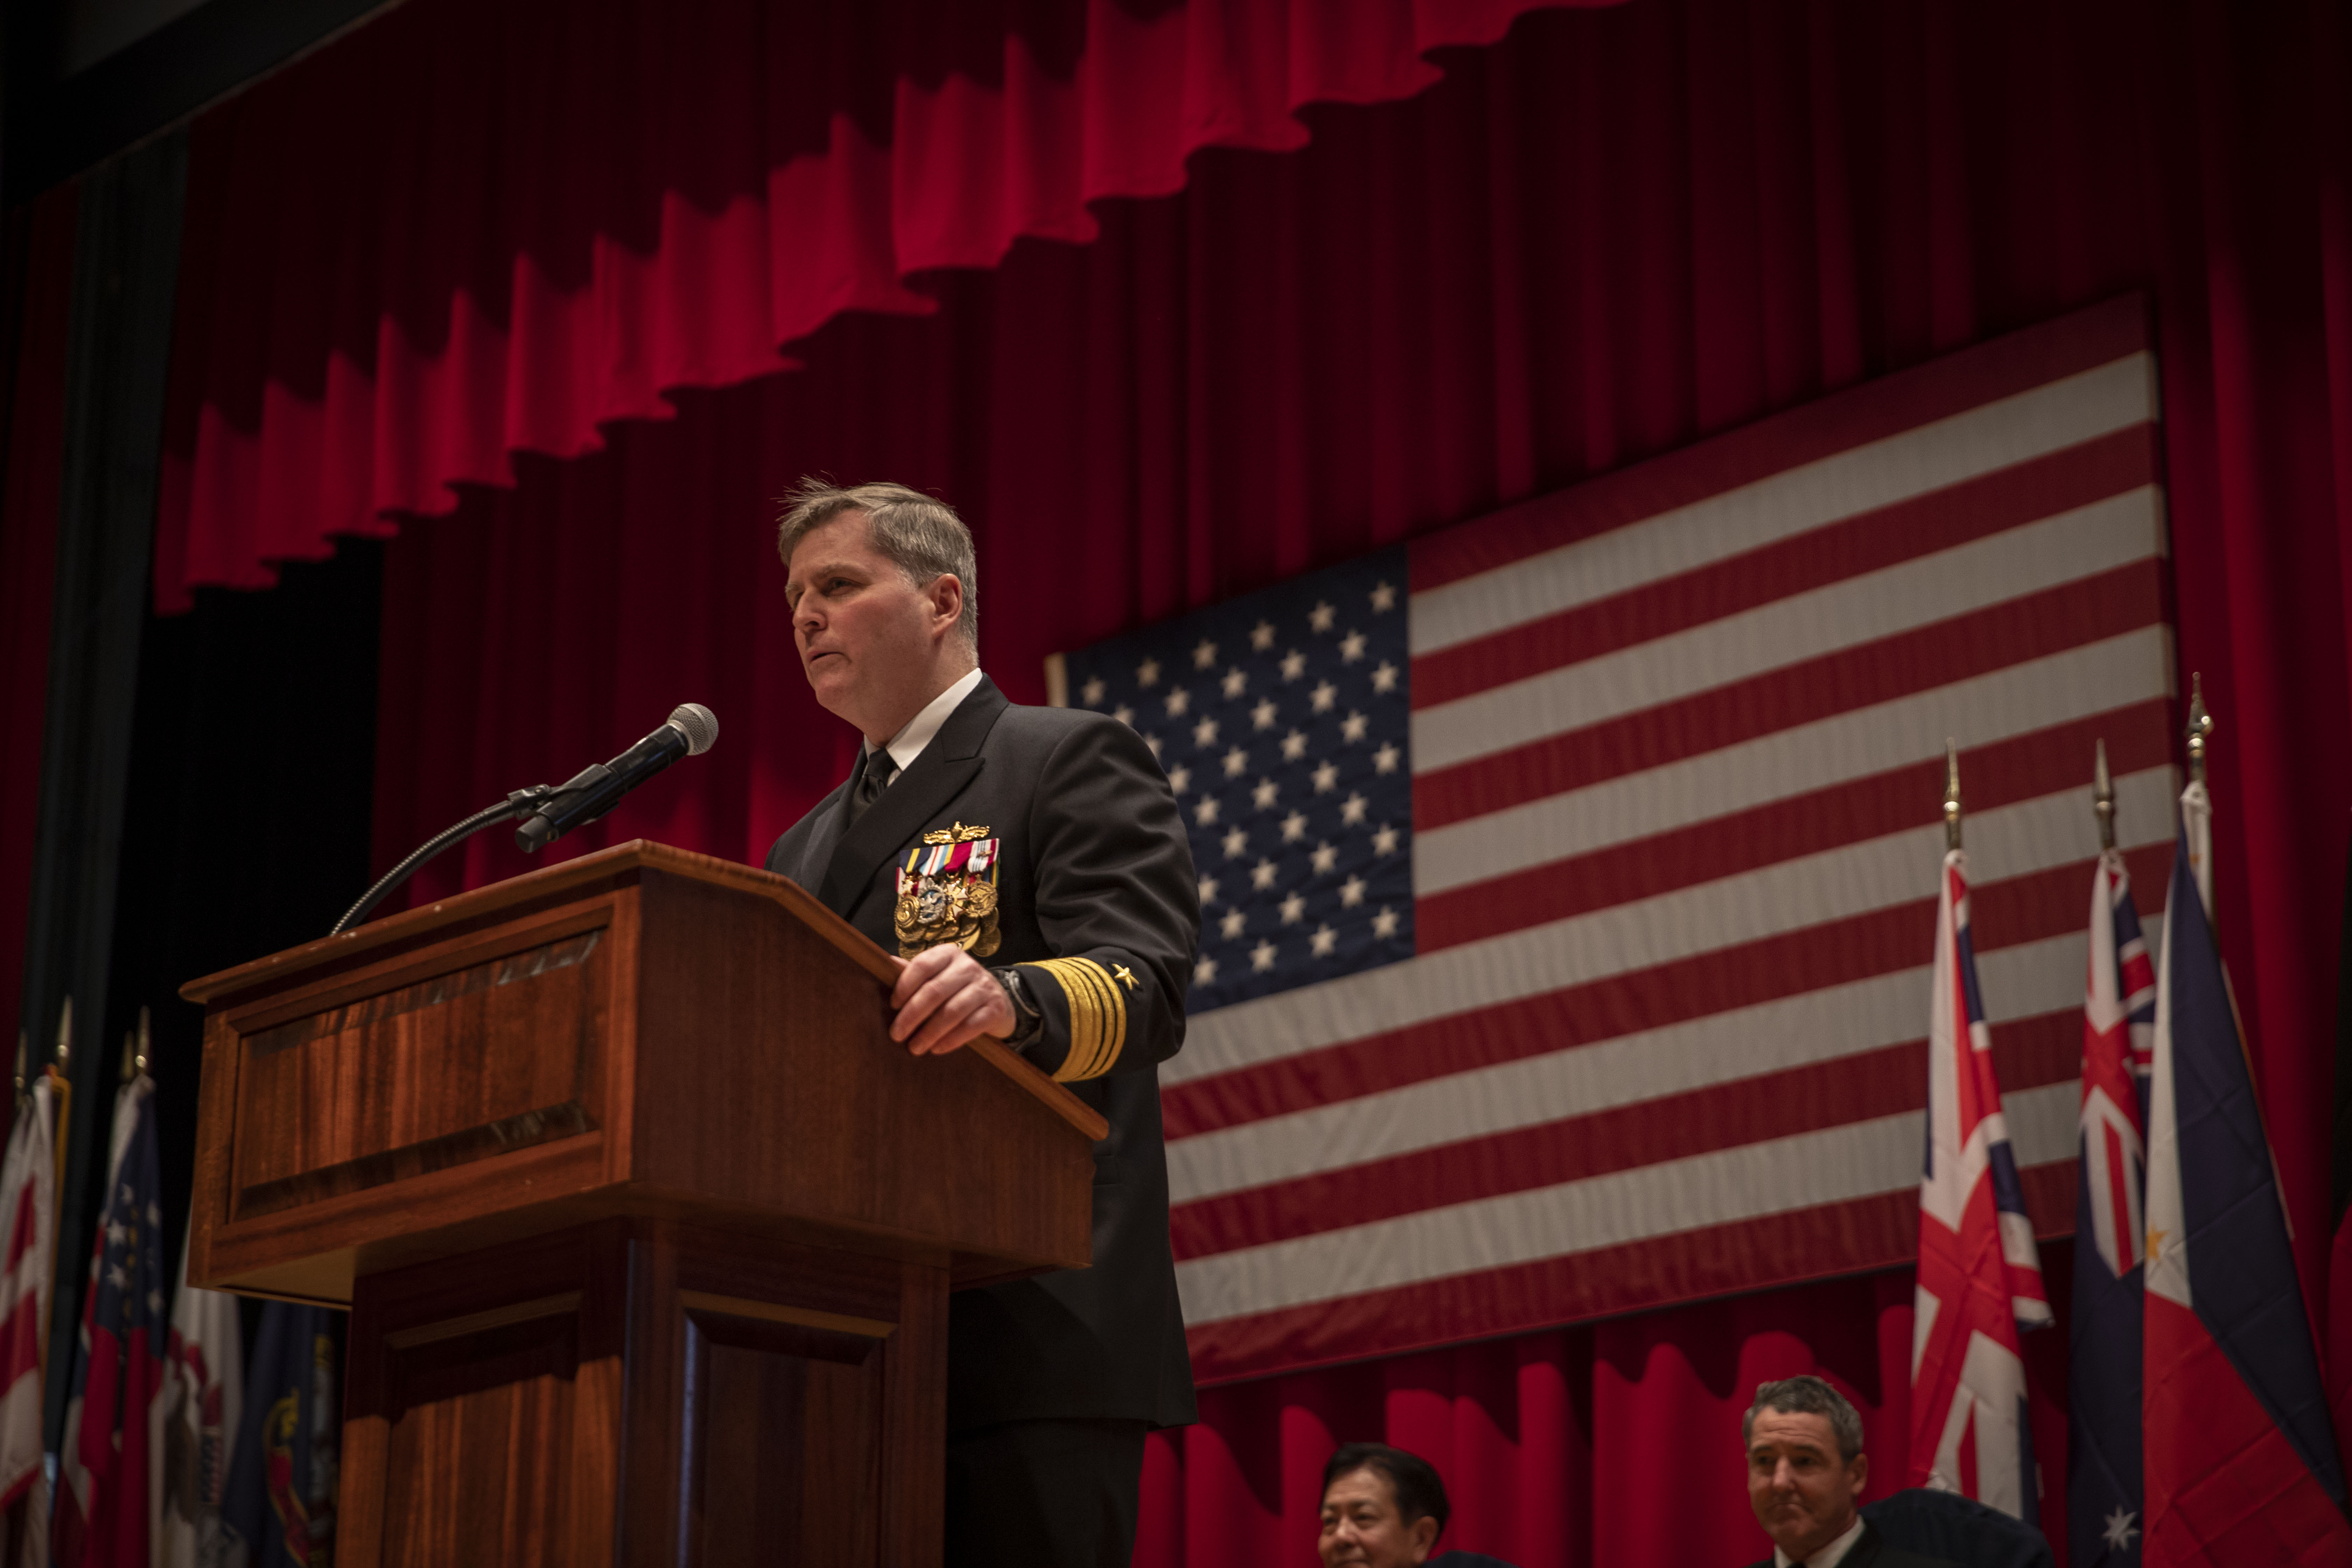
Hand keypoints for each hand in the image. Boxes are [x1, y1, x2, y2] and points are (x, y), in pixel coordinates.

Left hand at [888, 944, 1014, 1056]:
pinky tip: (937, 1049)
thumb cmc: (958, 989)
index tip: (892, 1006)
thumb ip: (914, 973)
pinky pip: (971, 1026)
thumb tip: (883, 964)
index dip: (905, 986)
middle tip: (897, 1035)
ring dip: (929, 1033)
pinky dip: (951, 1040)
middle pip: (934, 991)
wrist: (999, 1001)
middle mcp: (968, 967)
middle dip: (912, 1016)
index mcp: (949, 954)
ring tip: (915, 1048)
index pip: (923, 965)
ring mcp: (985, 987)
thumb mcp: (938, 975)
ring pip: (952, 1011)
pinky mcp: (996, 1009)